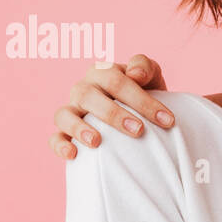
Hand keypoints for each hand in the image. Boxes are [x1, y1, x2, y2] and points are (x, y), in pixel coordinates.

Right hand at [49, 55, 172, 159]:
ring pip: (64, 115)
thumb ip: (145, 67)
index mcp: (102, 72)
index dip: (142, 99)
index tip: (167, 120)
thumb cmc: (144, 94)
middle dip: (114, 114)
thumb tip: (136, 74)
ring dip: (79, 127)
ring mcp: (71, 110)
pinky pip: (55, 138)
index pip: (117, 80)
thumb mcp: (151, 77)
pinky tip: (73, 154)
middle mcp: (83, 89)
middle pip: (89, 96)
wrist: (138, 115)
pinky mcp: (65, 132)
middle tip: (139, 131)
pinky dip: (60, 145)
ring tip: (96, 142)